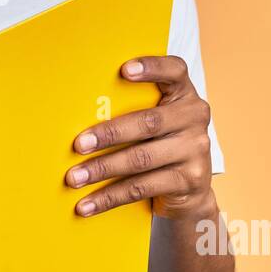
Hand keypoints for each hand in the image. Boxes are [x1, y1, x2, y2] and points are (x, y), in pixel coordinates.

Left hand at [65, 55, 213, 218]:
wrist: (190, 189)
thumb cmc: (159, 143)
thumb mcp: (154, 121)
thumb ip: (132, 108)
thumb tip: (78, 111)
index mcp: (183, 94)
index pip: (175, 71)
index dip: (152, 67)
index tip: (124, 70)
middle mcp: (194, 118)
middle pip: (148, 122)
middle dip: (108, 134)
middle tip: (78, 144)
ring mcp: (196, 150)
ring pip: (141, 159)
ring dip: (102, 169)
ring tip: (74, 178)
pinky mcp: (190, 180)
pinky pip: (142, 188)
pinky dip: (110, 197)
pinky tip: (88, 204)